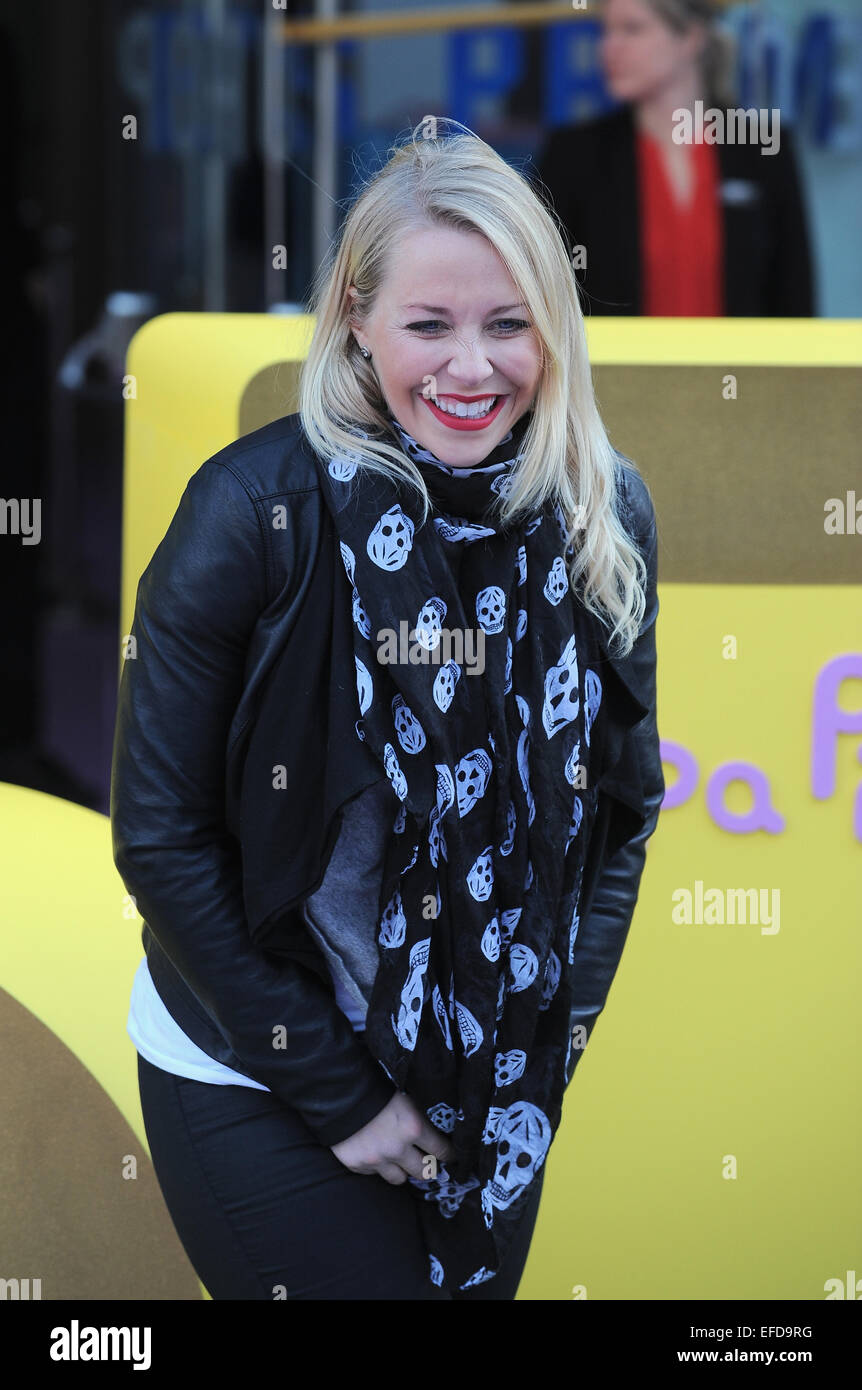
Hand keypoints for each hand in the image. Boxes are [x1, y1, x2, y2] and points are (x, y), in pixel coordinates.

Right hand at [329, 1090, 453, 1184]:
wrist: (337, 1092)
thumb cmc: (375, 1089)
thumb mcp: (405, 1097)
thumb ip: (418, 1117)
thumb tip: (434, 1129)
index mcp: (414, 1128)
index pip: (442, 1150)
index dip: (449, 1154)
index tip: (451, 1156)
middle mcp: (398, 1149)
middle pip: (424, 1172)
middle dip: (427, 1167)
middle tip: (426, 1161)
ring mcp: (377, 1160)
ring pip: (400, 1180)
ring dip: (402, 1170)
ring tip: (400, 1160)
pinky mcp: (358, 1166)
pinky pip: (375, 1175)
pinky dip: (378, 1167)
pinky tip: (375, 1153)